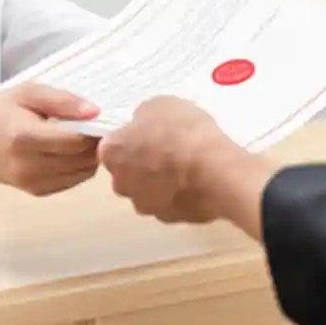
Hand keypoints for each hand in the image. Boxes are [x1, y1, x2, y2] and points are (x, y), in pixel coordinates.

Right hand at [0, 83, 101, 196]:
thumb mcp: (27, 93)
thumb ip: (62, 100)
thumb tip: (95, 111)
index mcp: (25, 137)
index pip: (76, 140)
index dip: (95, 128)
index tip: (100, 116)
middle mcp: (29, 166)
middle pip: (83, 159)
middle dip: (96, 143)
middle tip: (94, 125)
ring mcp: (33, 183)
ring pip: (83, 174)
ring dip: (91, 156)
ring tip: (80, 137)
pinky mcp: (37, 192)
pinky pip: (73, 181)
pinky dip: (79, 167)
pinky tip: (69, 151)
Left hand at [99, 97, 255, 223]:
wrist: (215, 169)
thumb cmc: (183, 132)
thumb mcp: (161, 105)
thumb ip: (144, 118)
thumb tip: (143, 126)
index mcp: (111, 153)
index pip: (112, 146)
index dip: (131, 139)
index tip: (150, 133)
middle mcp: (121, 184)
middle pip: (127, 172)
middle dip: (143, 163)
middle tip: (169, 148)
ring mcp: (145, 206)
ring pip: (149, 191)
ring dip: (162, 181)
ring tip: (189, 166)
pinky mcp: (170, 219)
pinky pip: (172, 204)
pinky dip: (181, 195)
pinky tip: (199, 181)